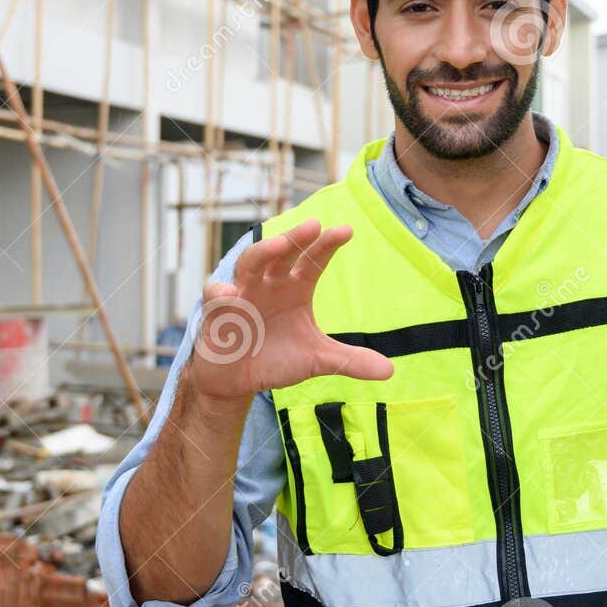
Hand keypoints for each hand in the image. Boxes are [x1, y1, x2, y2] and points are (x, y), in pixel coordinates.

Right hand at [187, 218, 393, 402]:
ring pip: (249, 263)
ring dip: (262, 252)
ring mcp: (242, 294)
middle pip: (282, 252)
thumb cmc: (275, 358)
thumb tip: (390, 372)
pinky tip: (231, 294)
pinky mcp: (217, 311)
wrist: (237, 381)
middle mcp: (270, 284)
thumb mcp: (316, 361)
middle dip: (296, 238)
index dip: (327, 245)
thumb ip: (349, 361)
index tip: (346, 231)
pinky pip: (216, 296)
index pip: (313, 260)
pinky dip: (222, 293)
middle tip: (313, 225)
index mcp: (295, 288)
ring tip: (278, 244)